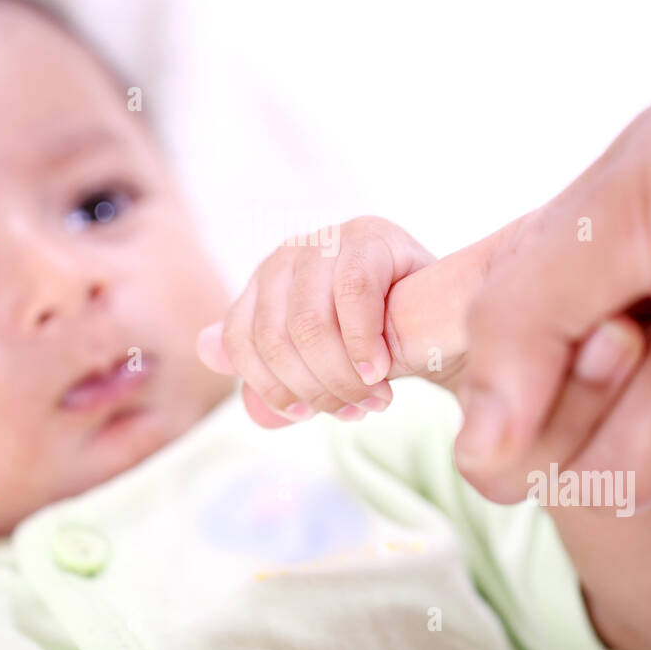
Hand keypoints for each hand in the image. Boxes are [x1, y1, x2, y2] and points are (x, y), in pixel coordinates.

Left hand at [196, 216, 435, 427]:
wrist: (447, 313)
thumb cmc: (378, 342)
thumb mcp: (321, 365)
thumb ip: (269, 369)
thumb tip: (204, 351)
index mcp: (264, 286)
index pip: (239, 342)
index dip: (270, 386)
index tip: (307, 414)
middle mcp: (286, 257)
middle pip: (273, 338)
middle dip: (313, 388)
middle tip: (352, 412)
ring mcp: (326, 240)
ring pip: (308, 322)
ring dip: (341, 374)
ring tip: (373, 399)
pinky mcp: (368, 235)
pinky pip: (352, 295)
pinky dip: (363, 344)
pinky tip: (380, 371)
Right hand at [455, 0, 650, 505]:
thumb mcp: (607, 217)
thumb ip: (520, 327)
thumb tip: (477, 451)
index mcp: (547, 308)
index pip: (490, 424)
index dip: (528, 401)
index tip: (589, 328)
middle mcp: (607, 366)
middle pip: (559, 463)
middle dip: (619, 382)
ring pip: (639, 475)